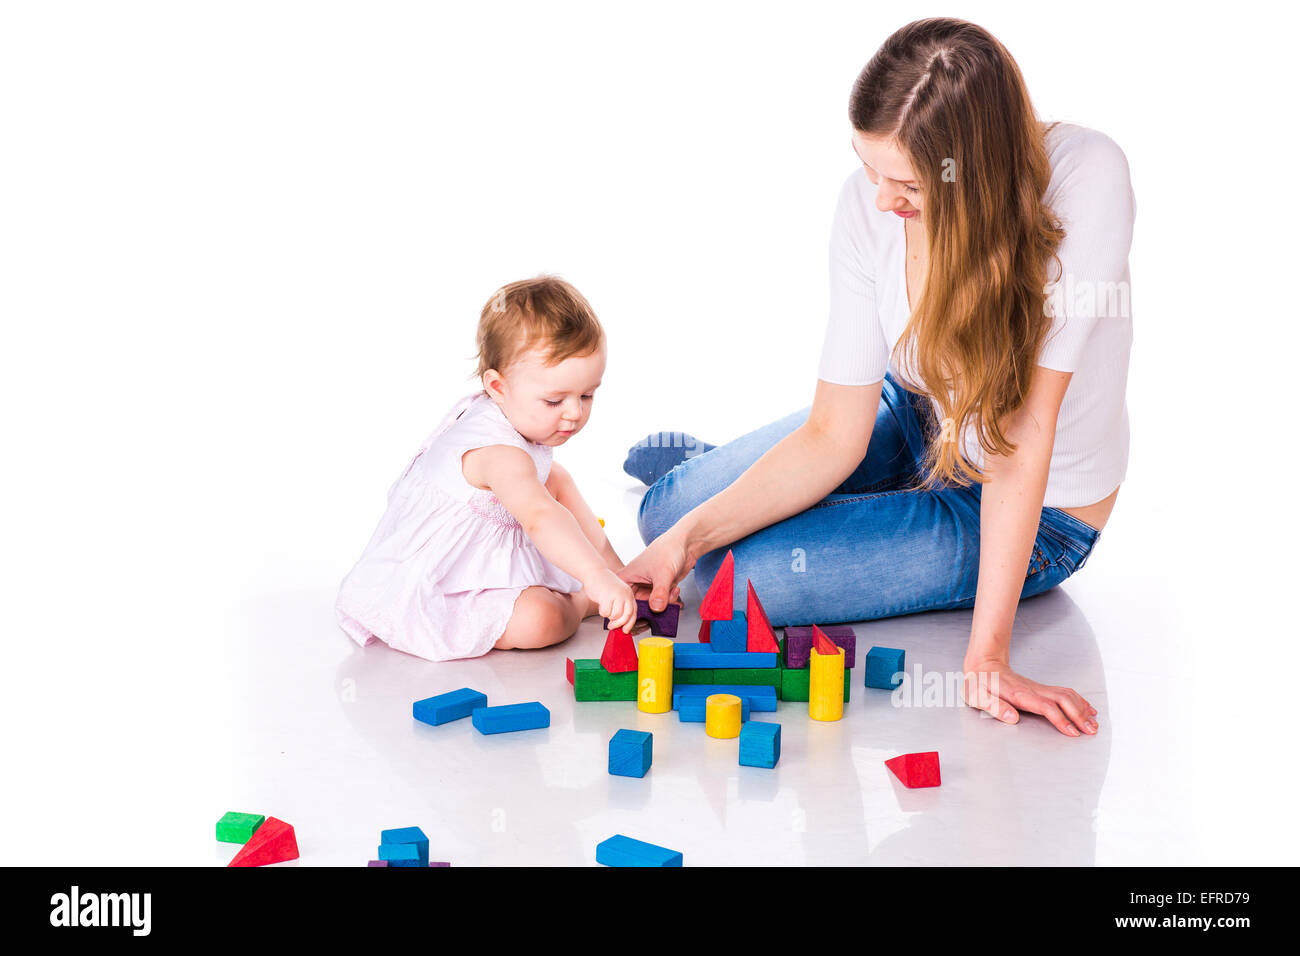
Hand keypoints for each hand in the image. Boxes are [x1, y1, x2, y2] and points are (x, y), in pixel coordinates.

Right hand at [586, 568, 637, 632]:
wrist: (594, 572)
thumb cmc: (603, 585)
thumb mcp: (617, 595)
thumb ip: (621, 606)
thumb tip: (620, 623)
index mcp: (629, 594)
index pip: (633, 613)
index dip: (629, 624)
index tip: (625, 630)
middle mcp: (626, 594)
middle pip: (626, 616)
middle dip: (618, 624)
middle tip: (611, 626)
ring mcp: (617, 595)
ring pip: (615, 616)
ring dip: (608, 616)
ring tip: (605, 608)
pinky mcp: (608, 596)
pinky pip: (606, 613)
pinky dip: (602, 612)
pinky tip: (600, 604)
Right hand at [615, 529, 687, 613]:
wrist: (685, 545)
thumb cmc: (668, 550)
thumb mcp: (663, 573)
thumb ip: (659, 593)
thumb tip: (657, 608)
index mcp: (626, 577)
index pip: (622, 602)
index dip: (631, 612)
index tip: (644, 617)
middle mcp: (634, 583)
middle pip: (637, 606)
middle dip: (653, 608)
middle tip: (663, 604)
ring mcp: (647, 586)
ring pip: (651, 606)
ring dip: (664, 602)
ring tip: (672, 590)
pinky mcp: (658, 588)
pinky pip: (661, 602)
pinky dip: (669, 599)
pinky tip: (675, 589)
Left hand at [961, 654, 1098, 736]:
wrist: (982, 664)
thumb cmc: (978, 683)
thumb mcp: (977, 696)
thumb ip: (994, 707)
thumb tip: (1013, 718)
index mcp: (1019, 695)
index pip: (1046, 707)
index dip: (1061, 720)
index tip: (1073, 732)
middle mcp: (1032, 690)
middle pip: (1063, 699)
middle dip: (1080, 715)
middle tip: (1092, 731)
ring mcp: (1038, 688)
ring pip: (1066, 695)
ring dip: (1082, 708)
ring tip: (1094, 723)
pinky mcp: (1040, 688)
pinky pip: (1064, 692)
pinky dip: (1079, 700)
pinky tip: (1087, 708)